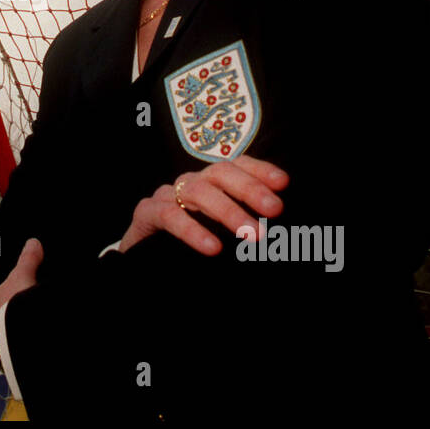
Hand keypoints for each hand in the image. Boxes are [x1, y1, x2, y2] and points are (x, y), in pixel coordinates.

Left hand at [0, 239, 43, 343]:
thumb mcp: (22, 279)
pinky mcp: (7, 351)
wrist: (21, 342)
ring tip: (9, 316)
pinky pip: (7, 339)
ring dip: (0, 319)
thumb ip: (28, 260)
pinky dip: (12, 334)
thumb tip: (33, 244)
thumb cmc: (14, 311)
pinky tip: (20, 333)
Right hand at [118, 156, 287, 255]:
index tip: (284, 183)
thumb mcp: (222, 235)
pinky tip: (214, 248)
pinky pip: (170, 215)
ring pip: (198, 191)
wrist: (145, 262)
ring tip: (253, 234)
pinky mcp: (147, 212)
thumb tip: (283, 236)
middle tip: (275, 209)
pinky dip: (193, 230)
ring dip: (228, 211)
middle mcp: (191, 183)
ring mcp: (167, 194)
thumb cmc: (188, 247)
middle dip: (250, 188)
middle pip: (220, 173)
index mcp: (212, 184)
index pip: (237, 166)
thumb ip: (246, 231)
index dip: (260, 170)